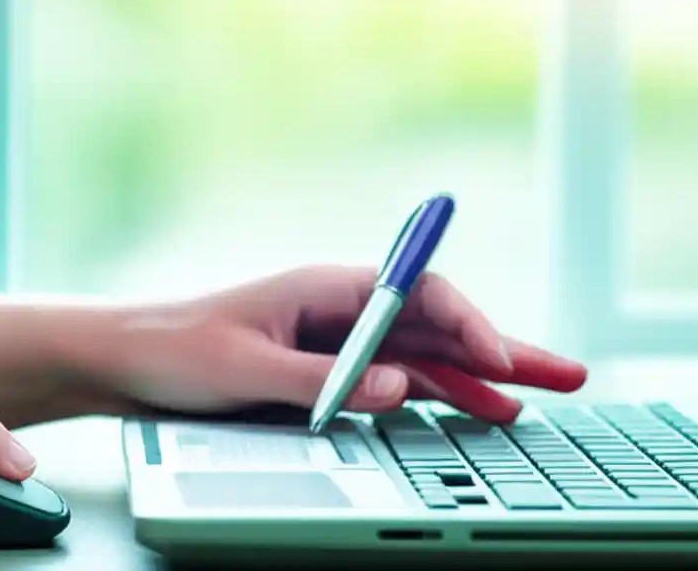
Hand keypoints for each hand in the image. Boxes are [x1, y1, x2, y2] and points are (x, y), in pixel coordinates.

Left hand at [97, 265, 586, 422]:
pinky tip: (479, 410)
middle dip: (505, 347)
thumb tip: (401, 388)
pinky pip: (401, 382)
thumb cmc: (176, 348)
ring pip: (430, 358)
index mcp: (326, 288)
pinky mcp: (331, 374)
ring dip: (486, 377)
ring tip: (543, 397)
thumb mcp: (245, 369)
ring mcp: (341, 343)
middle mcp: (343, 310)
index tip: (500, 359)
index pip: (418, 296)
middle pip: (440, 326)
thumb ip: (323, 381)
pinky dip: (444, 396)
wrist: (129, 360)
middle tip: (568, 372)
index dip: (469, 324)